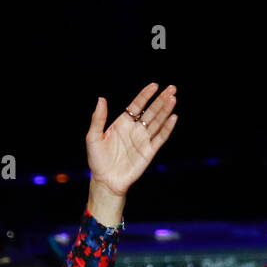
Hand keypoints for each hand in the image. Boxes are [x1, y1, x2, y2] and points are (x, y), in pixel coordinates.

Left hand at [86, 83, 177, 197]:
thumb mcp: (93, 137)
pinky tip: (173, 117)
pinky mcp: (149, 152)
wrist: (105, 181)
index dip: (145, 95)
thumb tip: (101, 99)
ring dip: (166, 110)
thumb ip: (98, 119)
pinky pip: (160, 138)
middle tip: (171, 88)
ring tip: (173, 98)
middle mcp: (135, 129)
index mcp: (123, 123)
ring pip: (157, 122)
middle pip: (151, 111)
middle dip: (161, 99)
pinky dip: (167, 128)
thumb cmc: (97, 160)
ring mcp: (143, 140)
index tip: (154, 86)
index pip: (137, 105)